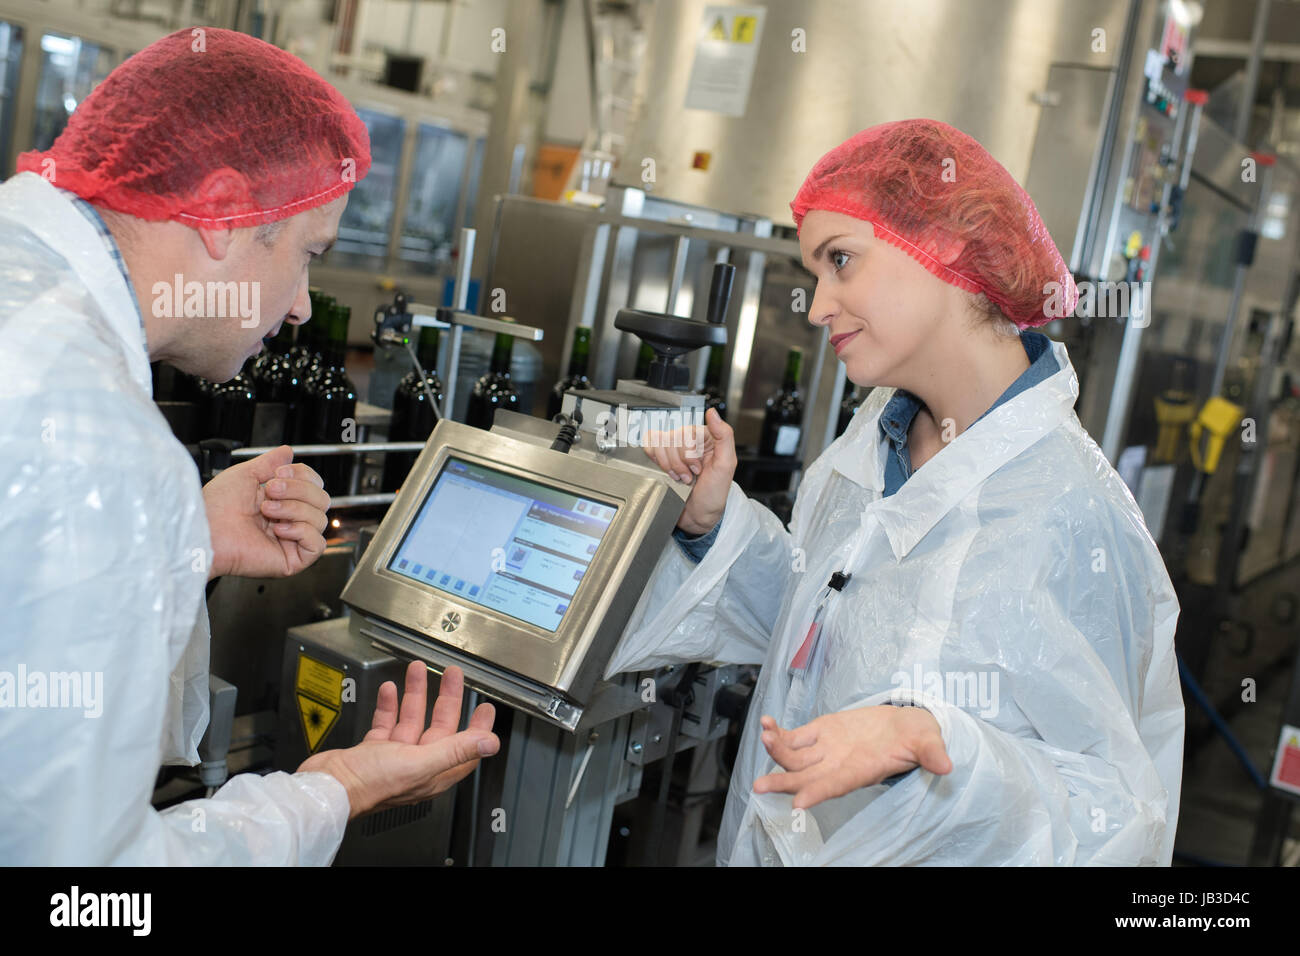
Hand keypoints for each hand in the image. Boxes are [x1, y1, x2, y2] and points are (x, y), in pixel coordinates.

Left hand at [203, 445, 329, 579]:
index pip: (314, 485)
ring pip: (320, 519)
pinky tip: (278, 530)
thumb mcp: (246, 474)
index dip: (304, 476)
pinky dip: (301, 531)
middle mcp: (289, 520)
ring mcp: (292, 541)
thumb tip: (287, 452)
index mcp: (281, 502)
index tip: (279, 473)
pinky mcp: (293, 560)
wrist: (206, 530)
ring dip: (293, 509)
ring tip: (267, 511)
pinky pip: (318, 543)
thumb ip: (270, 462)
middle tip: (271, 491)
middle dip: (298, 490)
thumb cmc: (216, 507)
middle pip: (322, 500)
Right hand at [298, 663, 497, 819]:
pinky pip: (386, 722)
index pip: (465, 749)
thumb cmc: (369, 784)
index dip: (477, 728)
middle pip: (439, 728)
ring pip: (412, 720)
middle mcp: (416, 766)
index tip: (485, 709)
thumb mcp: (419, 763)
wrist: (328, 788)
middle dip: (447, 699)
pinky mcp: (372, 750)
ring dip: (416, 694)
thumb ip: (456, 750)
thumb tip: (490, 744)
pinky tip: (389, 690)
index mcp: (433, 773)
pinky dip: (389, 705)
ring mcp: (393, 757)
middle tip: (453, 675)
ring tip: (418, 671)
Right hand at [642, 407, 735, 534]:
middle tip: (690, 475)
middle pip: (671, 438)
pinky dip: (657, 463)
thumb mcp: (726, 465)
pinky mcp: (661, 457)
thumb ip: (724, 436)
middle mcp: (690, 439)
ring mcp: (674, 448)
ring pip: (659, 443)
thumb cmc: (714, 493)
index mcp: (706, 436)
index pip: (686, 432)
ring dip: (669, 465)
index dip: (688, 453)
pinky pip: (650, 447)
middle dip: (679, 463)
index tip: (698, 468)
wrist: (699, 514)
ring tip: (682, 477)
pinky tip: (669, 474)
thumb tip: (713, 413)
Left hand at [753, 706, 951, 809]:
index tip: (798, 803)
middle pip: (806, 779)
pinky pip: (793, 736)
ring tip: (764, 737)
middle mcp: (838, 765)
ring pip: (794, 757)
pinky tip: (766, 725)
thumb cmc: (917, 737)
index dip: (818, 794)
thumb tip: (947, 765)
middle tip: (760, 787)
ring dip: (776, 752)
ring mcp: (826, 749)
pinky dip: (778, 733)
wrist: (905, 725)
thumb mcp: (928, 742)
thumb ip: (932, 754)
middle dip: (783, 782)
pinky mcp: (820, 732)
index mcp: (861, 771)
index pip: (837, 786)